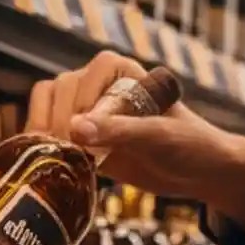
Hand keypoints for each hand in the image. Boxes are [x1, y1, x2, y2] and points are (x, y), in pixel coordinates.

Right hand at [26, 51, 244, 241]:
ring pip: (49, 106)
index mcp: (125, 73)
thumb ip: (119, 132)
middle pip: (62, 87)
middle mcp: (102, 86)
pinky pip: (51, 132)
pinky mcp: (83, 138)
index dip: (84, 98)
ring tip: (53, 155)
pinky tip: (46, 161)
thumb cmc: (190, 145)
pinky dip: (44, 144)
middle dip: (59, 118)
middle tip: (65, 149)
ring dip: (45, 128)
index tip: (85, 129)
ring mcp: (89, 112)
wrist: (200, 172)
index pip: (91, 72)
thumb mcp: (159, 137)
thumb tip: (74, 129)